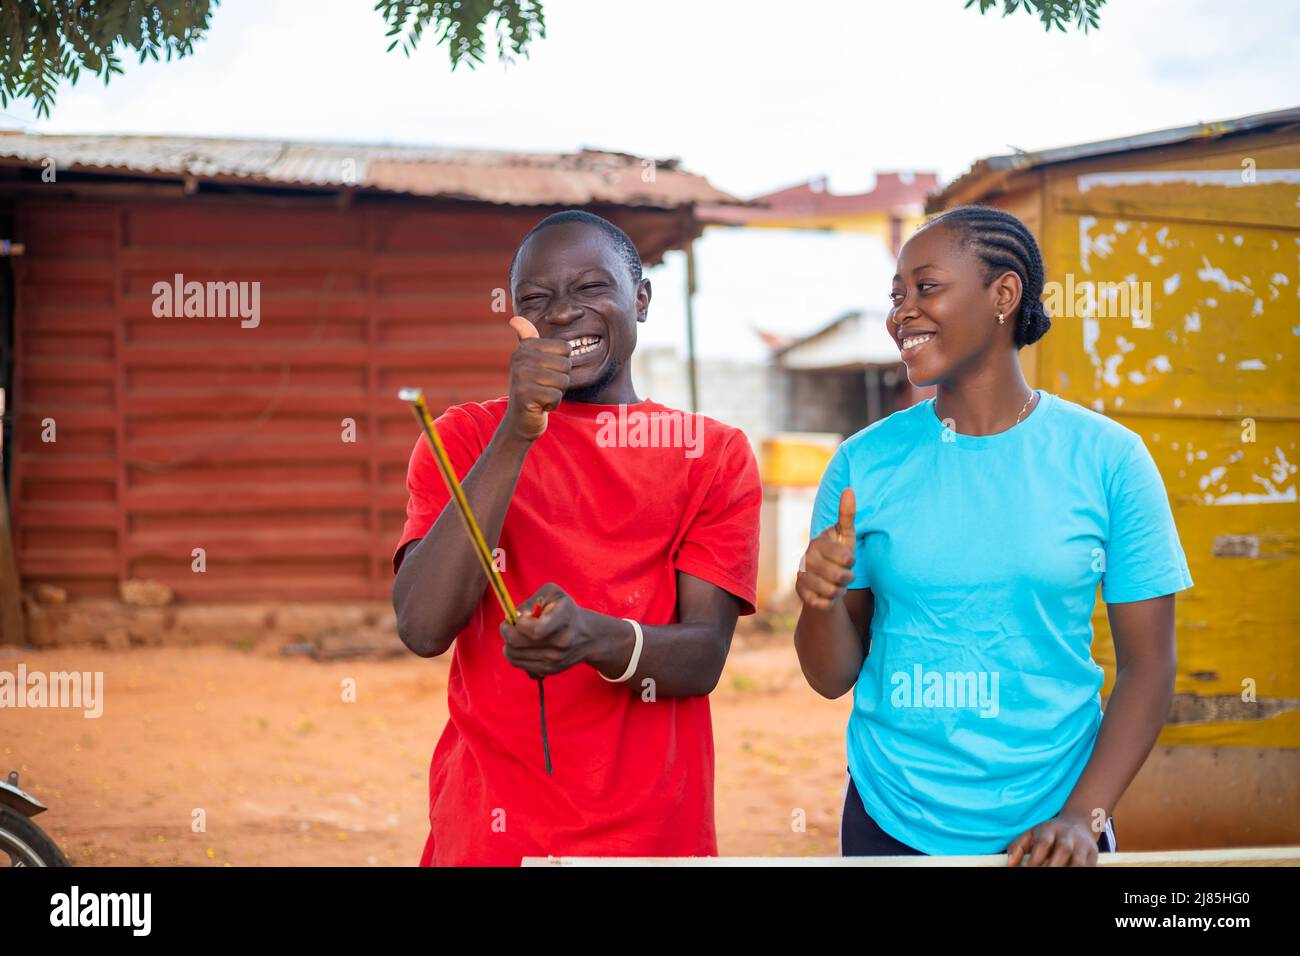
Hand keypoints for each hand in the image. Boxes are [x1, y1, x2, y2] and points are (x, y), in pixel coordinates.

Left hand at [500, 583, 595, 678]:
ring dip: (508, 643)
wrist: (588, 636)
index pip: (535, 630)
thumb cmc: (565, 610)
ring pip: (512, 655)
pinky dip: (515, 654)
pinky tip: (524, 646)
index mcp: (564, 618)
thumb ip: (531, 601)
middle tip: (510, 624)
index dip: (520, 623)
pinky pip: (518, 664)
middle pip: (516, 643)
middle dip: (506, 631)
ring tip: (518, 634)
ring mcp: (555, 660)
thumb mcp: (553, 593)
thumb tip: (514, 618)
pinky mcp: (549, 671)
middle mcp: (561, 642)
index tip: (521, 617)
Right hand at [504, 315, 570, 441]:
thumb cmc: (533, 388)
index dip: (562, 365)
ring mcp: (520, 376)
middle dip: (560, 381)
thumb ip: (527, 339)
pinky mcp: (524, 395)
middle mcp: (519, 358)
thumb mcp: (531, 362)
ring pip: (562, 381)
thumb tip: (515, 319)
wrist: (521, 420)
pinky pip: (556, 396)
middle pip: (566, 365)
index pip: (565, 349)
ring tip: (541, 395)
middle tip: (544, 387)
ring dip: (556, 392)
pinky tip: (539, 405)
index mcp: (524, 348)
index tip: (546, 373)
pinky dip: (552, 404)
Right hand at [795, 488, 856, 609]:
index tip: (847, 559)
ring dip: (839, 590)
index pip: (846, 557)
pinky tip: (826, 594)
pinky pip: (823, 603)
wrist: (822, 579)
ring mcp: (801, 576)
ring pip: (832, 591)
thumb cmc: (838, 554)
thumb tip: (850, 489)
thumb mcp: (846, 535)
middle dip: (847, 578)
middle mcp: (806, 558)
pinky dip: (830, 602)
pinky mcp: (800, 593)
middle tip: (844, 575)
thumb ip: (847, 514)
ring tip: (836, 584)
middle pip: (840, 576)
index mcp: (817, 541)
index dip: (851, 561)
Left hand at [1005, 809, 1101, 866]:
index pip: (1043, 843)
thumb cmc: (1048, 834)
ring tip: (1056, 877)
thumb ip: (1017, 848)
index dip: (1036, 859)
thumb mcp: (1031, 835)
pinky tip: (1067, 874)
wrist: (1078, 824)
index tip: (1027, 869)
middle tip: (1040, 875)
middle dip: (1052, 866)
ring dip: (1067, 870)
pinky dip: (1080, 871)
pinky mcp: (1093, 855)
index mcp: (1050, 829)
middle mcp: (1068, 835)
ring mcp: (1082, 845)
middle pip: (1063, 850)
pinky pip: (1088, 867)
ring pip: (1078, 861)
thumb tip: (1009, 865)